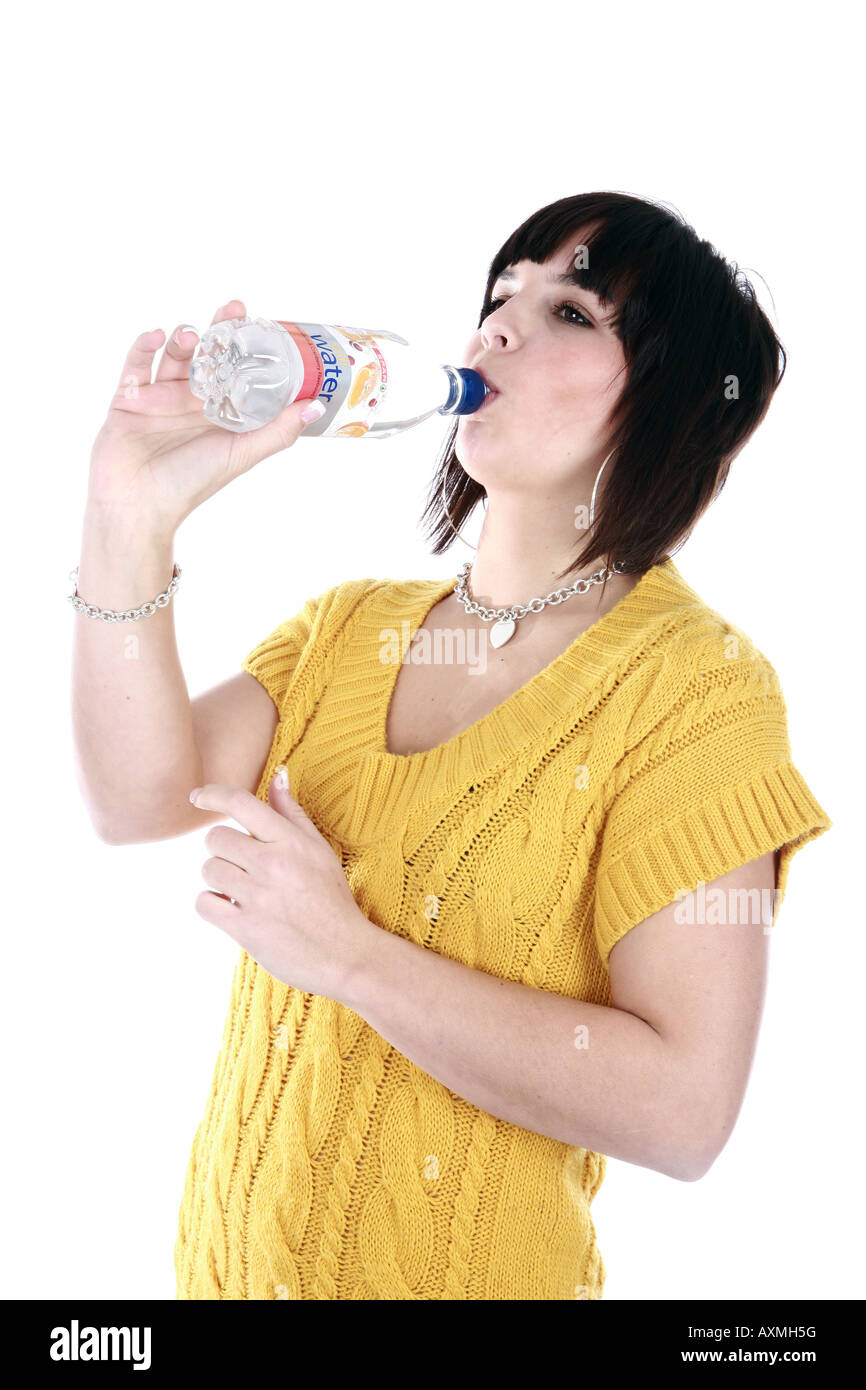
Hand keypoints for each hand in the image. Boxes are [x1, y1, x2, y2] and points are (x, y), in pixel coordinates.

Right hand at [88, 299, 320, 533]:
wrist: (138, 504)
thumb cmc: (190, 483)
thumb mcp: (241, 454)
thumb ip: (277, 431)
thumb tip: (316, 406)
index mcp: (217, 413)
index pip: (235, 371)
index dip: (247, 347)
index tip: (261, 323)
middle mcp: (190, 401)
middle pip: (206, 355)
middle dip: (219, 329)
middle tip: (233, 307)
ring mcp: (158, 397)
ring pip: (173, 355)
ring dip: (183, 339)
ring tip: (193, 335)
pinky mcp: (128, 398)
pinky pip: (135, 364)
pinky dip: (145, 346)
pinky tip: (157, 335)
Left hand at [189, 768, 373, 1002]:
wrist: (346, 954)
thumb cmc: (332, 899)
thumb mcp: (319, 850)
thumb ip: (292, 813)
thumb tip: (277, 775)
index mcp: (290, 841)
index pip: (241, 803)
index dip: (213, 794)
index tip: (197, 797)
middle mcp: (272, 864)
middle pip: (215, 838)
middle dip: (222, 851)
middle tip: (242, 867)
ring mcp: (258, 896)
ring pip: (208, 870)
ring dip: (219, 880)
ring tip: (241, 891)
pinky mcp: (246, 928)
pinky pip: (204, 903)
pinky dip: (211, 905)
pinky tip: (231, 909)